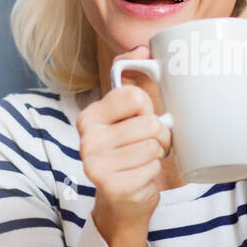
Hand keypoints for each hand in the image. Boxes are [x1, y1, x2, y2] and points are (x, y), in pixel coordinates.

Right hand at [78, 46, 171, 246]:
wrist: (123, 198)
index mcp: (90, 116)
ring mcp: (96, 164)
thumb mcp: (127, 112)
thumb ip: (131, 74)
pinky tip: (139, 177)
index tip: (140, 119)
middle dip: (159, 135)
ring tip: (143, 161)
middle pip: (149, 123)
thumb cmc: (129, 149)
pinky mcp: (111, 186)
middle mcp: (87, 139)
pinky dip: (153, 173)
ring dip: (156, 155)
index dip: (147, 108)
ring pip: (153, 146)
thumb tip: (143, 47)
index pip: (135, 96)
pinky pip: (152, 169)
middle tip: (147, 145)